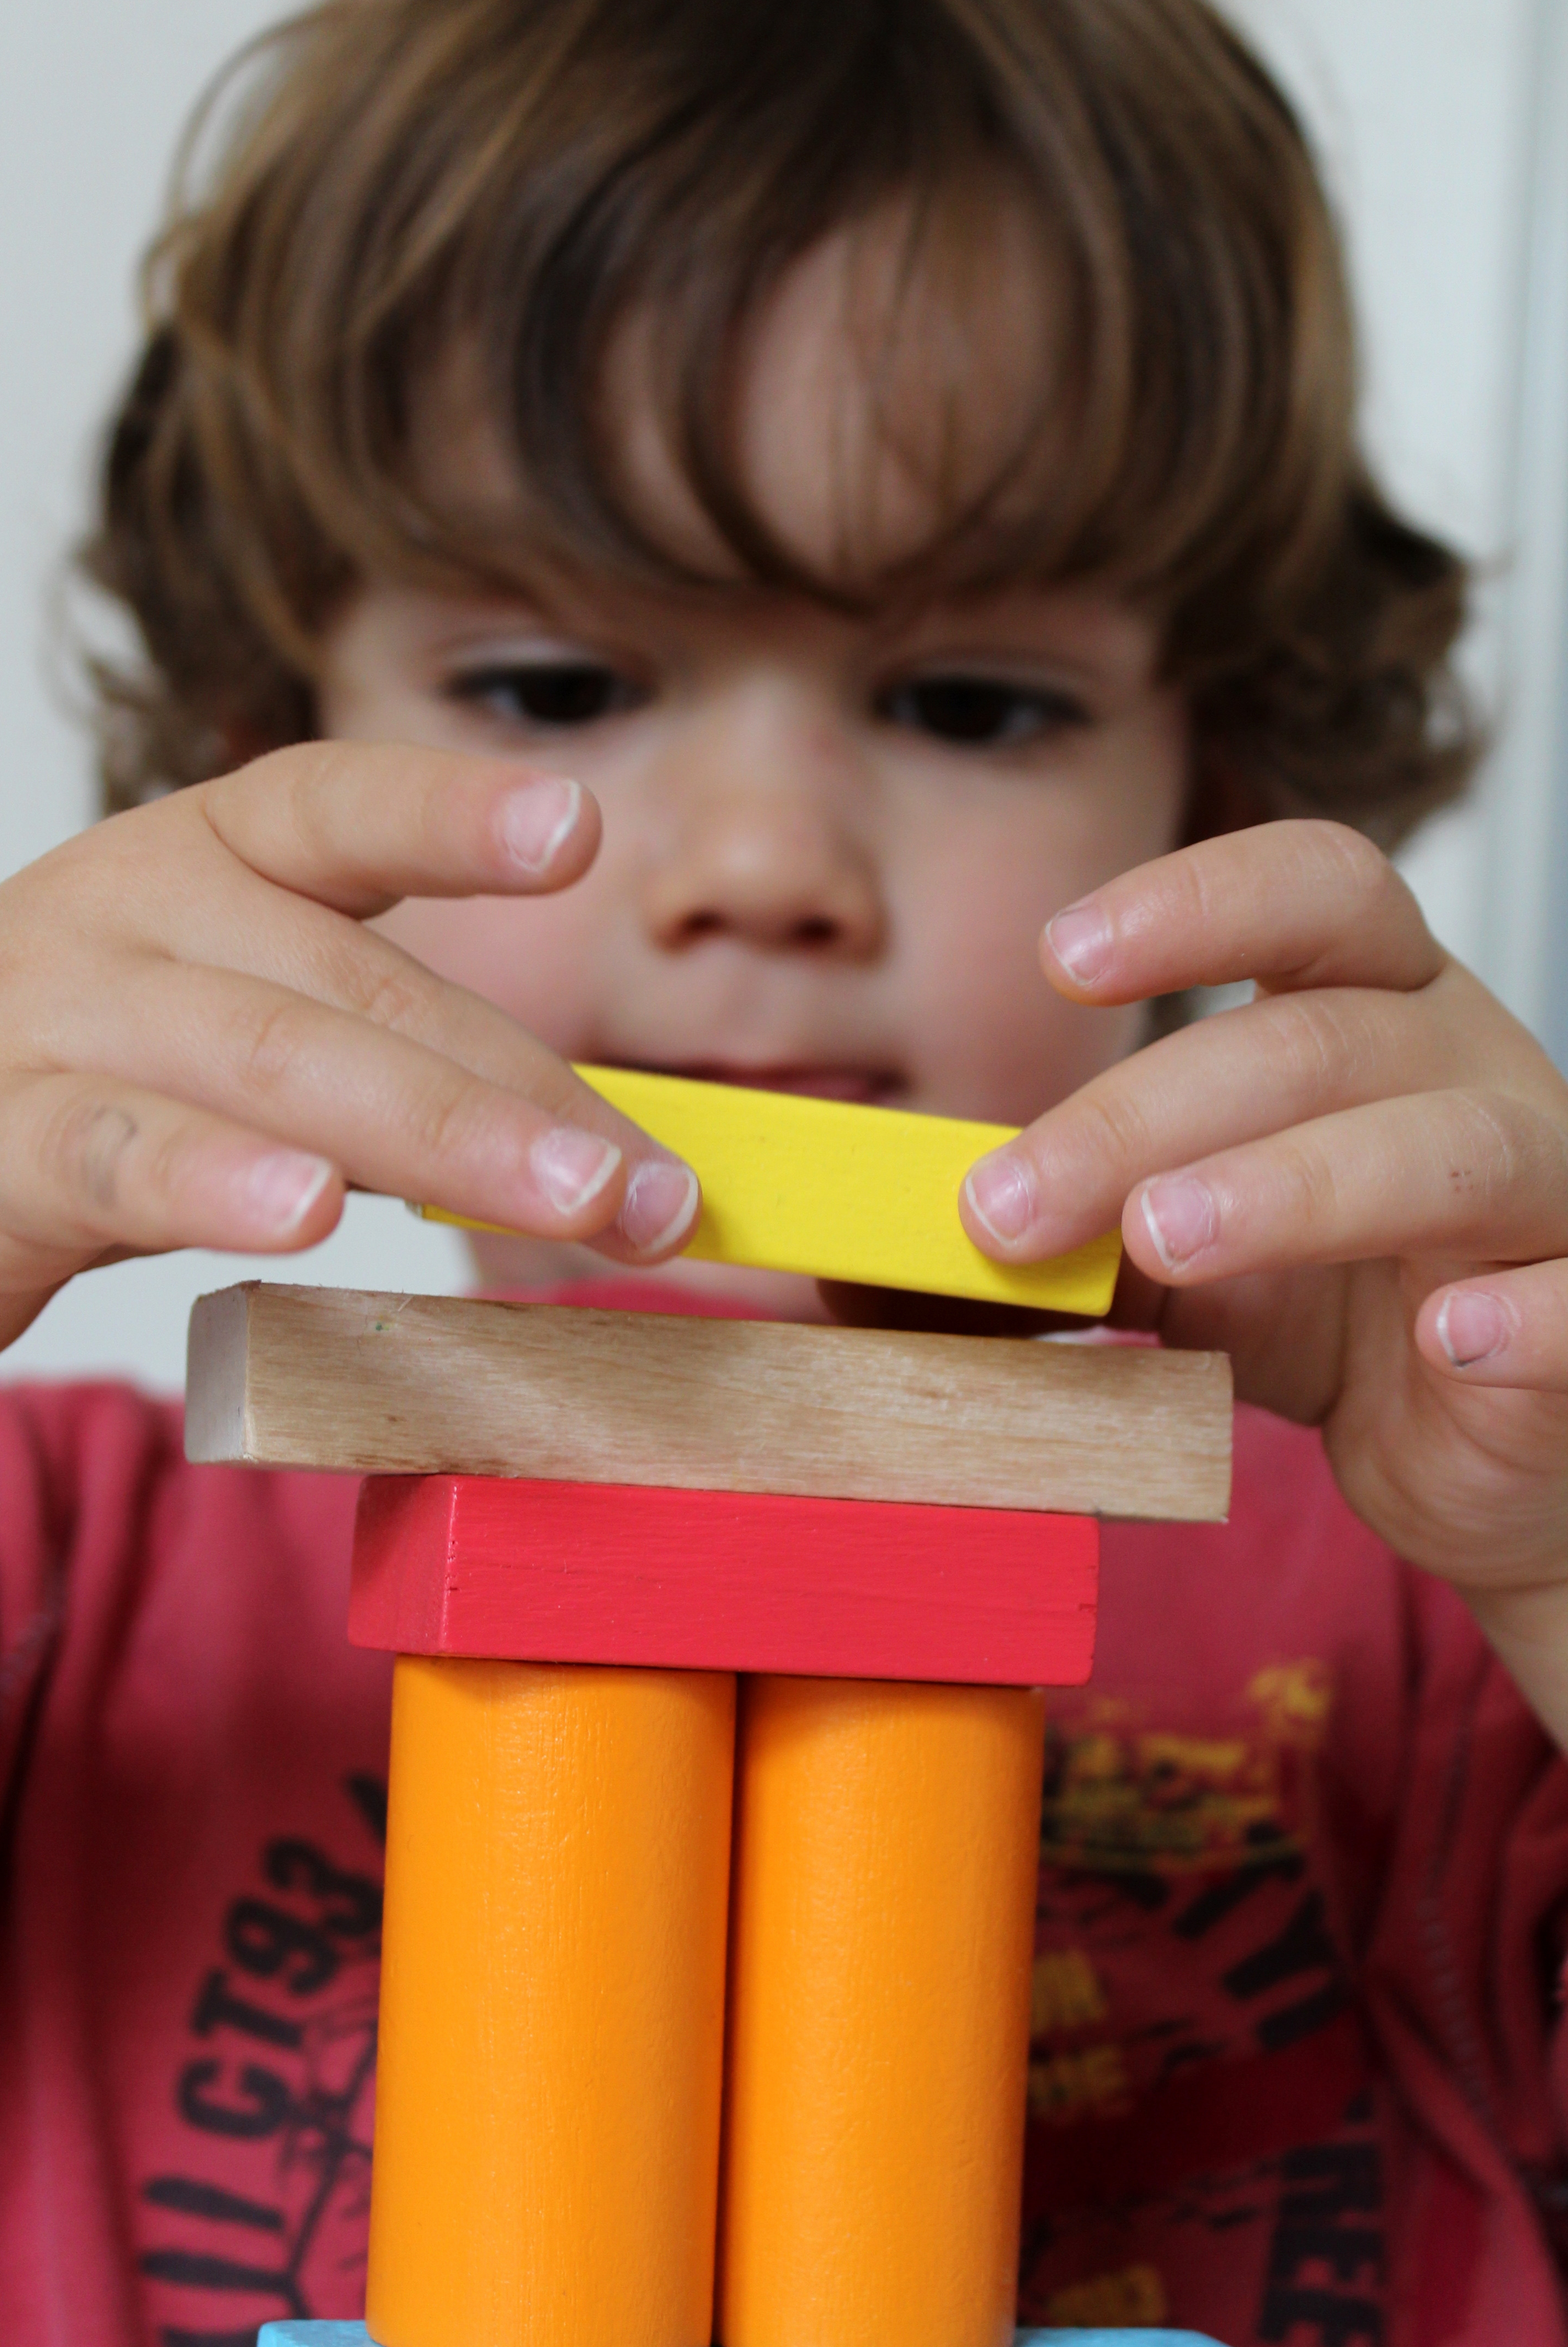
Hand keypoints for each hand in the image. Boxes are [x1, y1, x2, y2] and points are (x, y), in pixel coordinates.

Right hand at [0, 742, 697, 1402]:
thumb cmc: (54, 1097)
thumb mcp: (209, 1033)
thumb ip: (361, 1057)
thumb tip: (562, 1140)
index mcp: (197, 859)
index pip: (337, 806)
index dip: (454, 810)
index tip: (576, 827)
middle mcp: (128, 907)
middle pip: (356, 985)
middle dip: (521, 1092)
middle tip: (653, 1189)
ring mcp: (50, 1017)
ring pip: (268, 1063)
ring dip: (431, 1138)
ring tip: (562, 1201)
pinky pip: (117, 1155)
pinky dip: (217, 1184)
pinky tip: (305, 1216)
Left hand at [958, 823, 1567, 1624]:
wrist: (1488, 1457)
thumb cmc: (1335, 1318)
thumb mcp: (1167, 1267)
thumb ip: (1041, 1249)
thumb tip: (849, 1270)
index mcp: (1381, 1012)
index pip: (1315, 888)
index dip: (1195, 900)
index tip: (1059, 955)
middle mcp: (1477, 1069)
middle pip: (1322, 1037)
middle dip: (1145, 1111)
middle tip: (1008, 1204)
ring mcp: (1552, 1190)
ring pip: (1449, 1143)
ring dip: (1294, 1186)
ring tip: (1164, 1244)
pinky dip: (1520, 1318)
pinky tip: (1446, 1341)